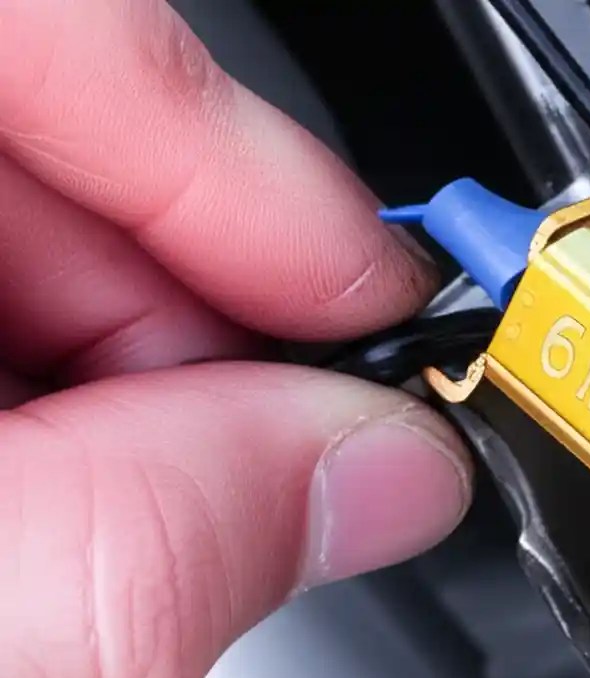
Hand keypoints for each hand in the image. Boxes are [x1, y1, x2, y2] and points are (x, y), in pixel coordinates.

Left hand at [0, 3, 469, 677]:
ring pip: (19, 238)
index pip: (37, 28)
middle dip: (201, 295)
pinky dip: (52, 402)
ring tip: (185, 502)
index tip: (357, 281)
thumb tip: (381, 468)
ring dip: (137, 370)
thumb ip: (170, 541)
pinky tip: (80, 495)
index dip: (227, 144)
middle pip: (42, 142)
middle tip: (293, 438)